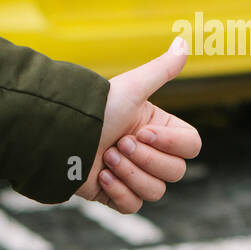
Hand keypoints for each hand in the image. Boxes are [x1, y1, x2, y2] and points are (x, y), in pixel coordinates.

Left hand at [77, 37, 201, 212]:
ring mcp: (133, 176)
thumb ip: (162, 69)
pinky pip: (134, 206)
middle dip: (145, 158)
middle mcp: (149, 152)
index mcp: (159, 128)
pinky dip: (119, 192)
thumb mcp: (133, 87)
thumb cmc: (96, 108)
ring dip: (130, 174)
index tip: (142, 130)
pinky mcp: (114, 195)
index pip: (191, 146)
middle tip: (119, 143)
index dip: (170, 143)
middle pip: (175, 172)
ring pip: (157, 191)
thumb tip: (184, 42)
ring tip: (106, 157)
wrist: (59, 134)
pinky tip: (101, 175)